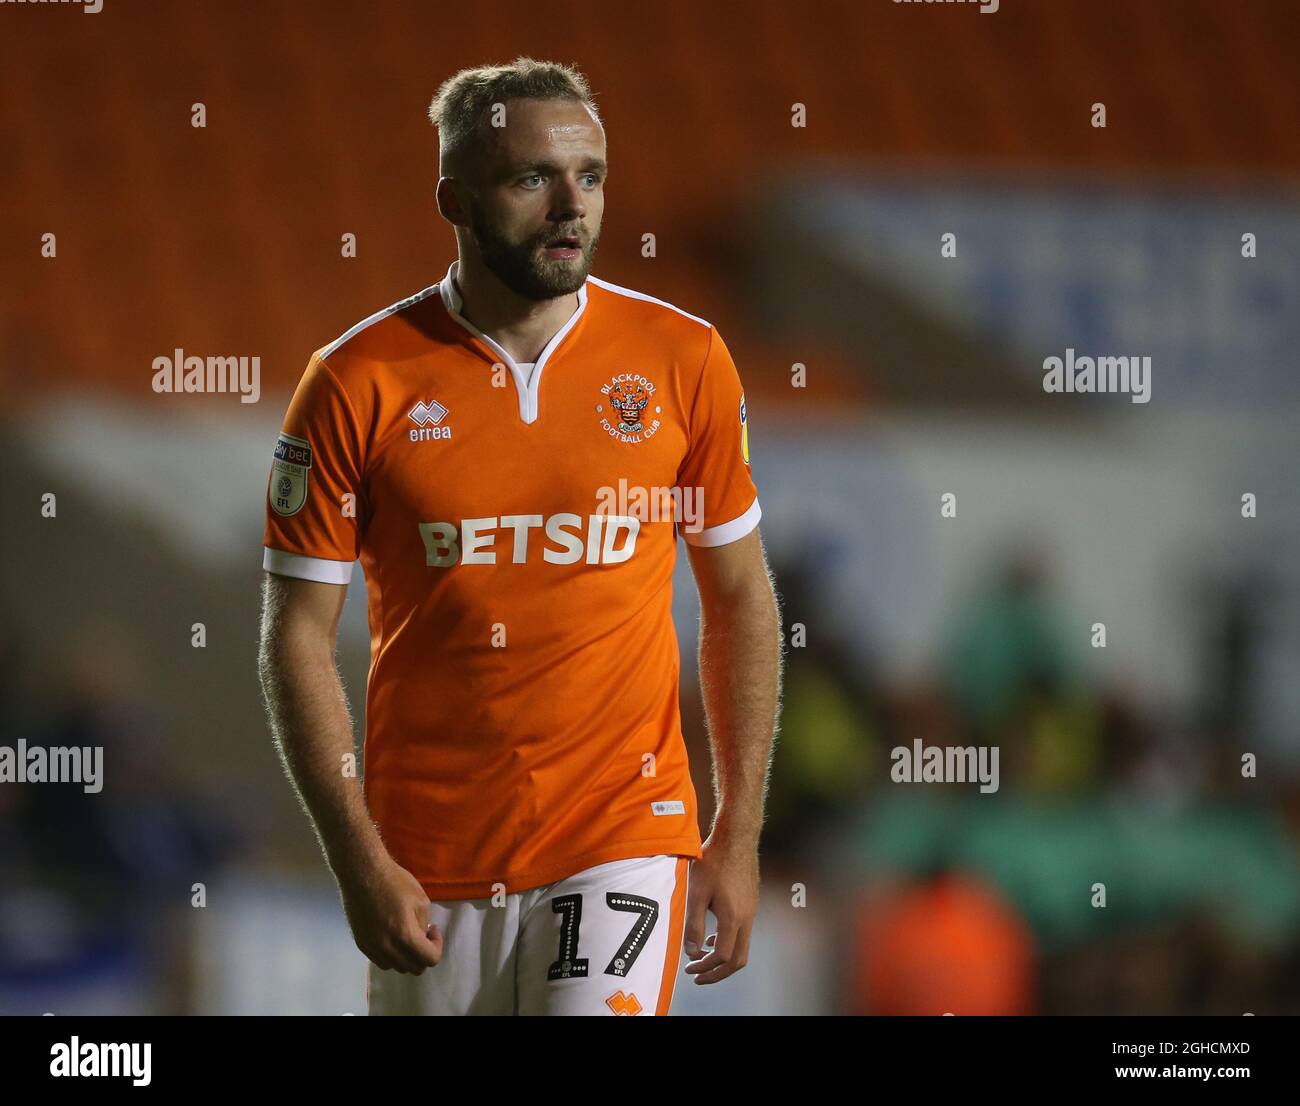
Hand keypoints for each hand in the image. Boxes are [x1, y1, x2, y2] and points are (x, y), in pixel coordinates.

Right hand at [337, 855, 442, 973]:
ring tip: (406, 935)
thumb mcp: (420, 900)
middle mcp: (387, 948)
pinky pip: (380, 961)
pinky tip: (391, 936)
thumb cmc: (394, 881)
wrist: (362, 874)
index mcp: (405, 936)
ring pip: (396, 967)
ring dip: (406, 956)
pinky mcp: (361, 944)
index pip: (430, 960)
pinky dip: (391, 955)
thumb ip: (423, 924)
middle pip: (413, 968)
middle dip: (423, 954)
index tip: (432, 929)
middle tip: (422, 934)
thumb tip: (422, 936)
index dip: (437, 946)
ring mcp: (372, 948)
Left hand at [682, 832, 758, 984]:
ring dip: (724, 958)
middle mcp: (747, 918)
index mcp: (733, 918)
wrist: (736, 837)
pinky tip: (713, 935)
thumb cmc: (712, 861)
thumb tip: (692, 952)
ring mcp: (752, 911)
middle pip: (738, 959)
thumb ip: (694, 925)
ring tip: (702, 958)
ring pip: (743, 947)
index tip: (689, 968)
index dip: (705, 968)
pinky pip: (744, 933)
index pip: (723, 957)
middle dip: (718, 973)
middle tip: (698, 976)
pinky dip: (729, 943)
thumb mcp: (696, 893)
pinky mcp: (751, 903)